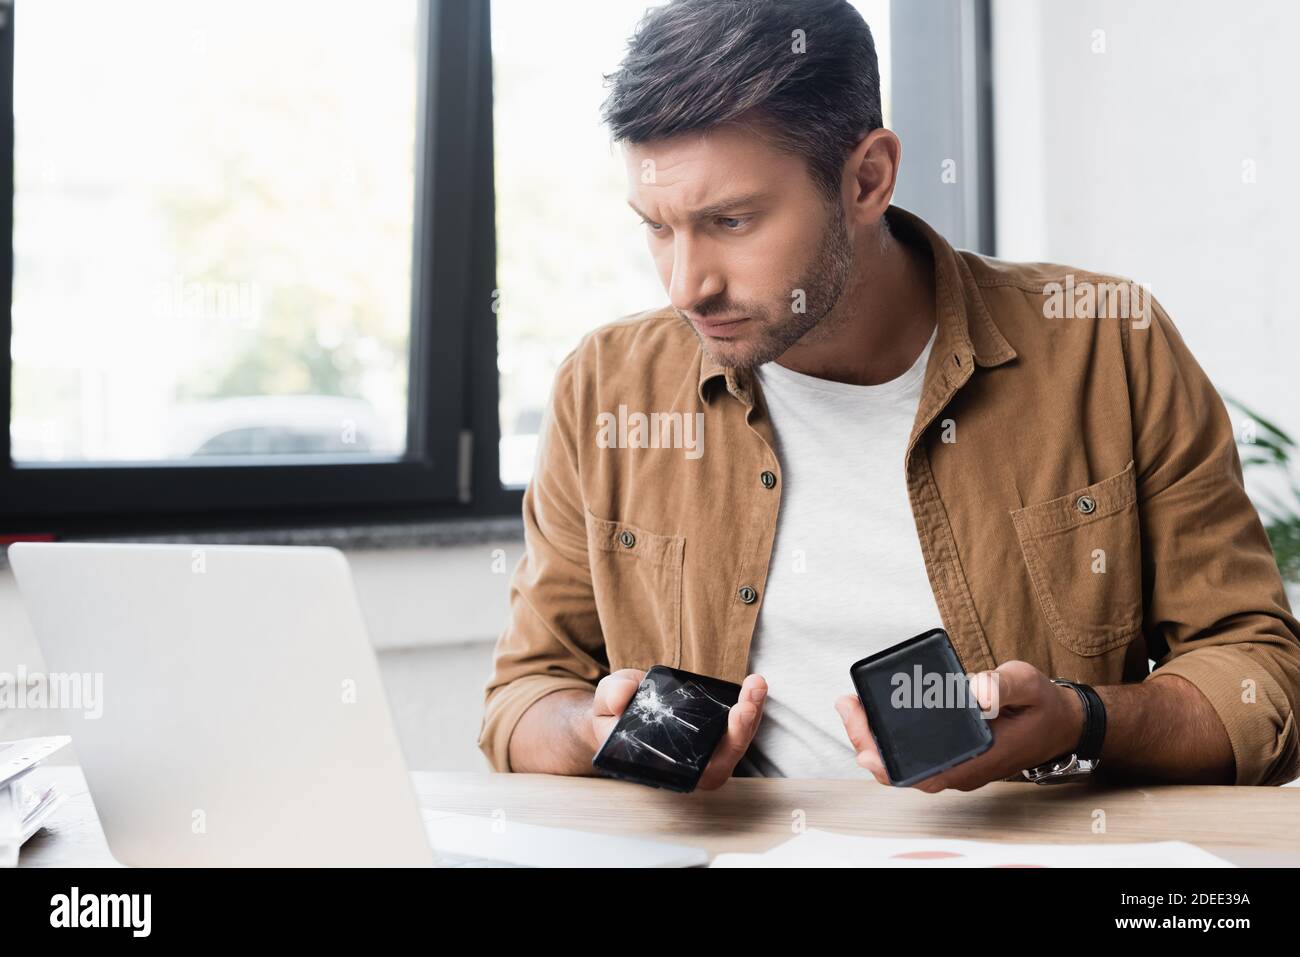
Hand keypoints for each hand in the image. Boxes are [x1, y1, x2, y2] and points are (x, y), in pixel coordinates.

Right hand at [586, 668, 767, 789]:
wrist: (614, 713)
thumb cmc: (612, 715)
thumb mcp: (605, 701)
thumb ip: (611, 696)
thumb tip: (623, 696)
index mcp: (664, 769)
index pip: (702, 770)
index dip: (721, 751)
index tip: (734, 718)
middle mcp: (689, 766)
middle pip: (727, 756)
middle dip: (743, 728)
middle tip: (748, 700)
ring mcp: (704, 749)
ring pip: (737, 741)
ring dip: (751, 712)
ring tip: (756, 683)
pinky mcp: (711, 730)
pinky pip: (736, 725)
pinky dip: (747, 705)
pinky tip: (754, 684)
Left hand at [834, 660, 1083, 791]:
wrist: (1061, 722)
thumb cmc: (1041, 705)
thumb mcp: (1027, 684)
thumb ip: (1002, 685)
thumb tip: (974, 691)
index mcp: (978, 759)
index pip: (923, 774)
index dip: (888, 765)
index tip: (862, 746)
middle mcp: (962, 770)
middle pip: (903, 771)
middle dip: (867, 742)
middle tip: (847, 706)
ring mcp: (956, 766)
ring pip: (904, 764)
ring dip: (875, 739)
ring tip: (852, 706)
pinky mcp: (952, 755)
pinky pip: (913, 755)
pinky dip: (890, 738)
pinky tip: (874, 714)